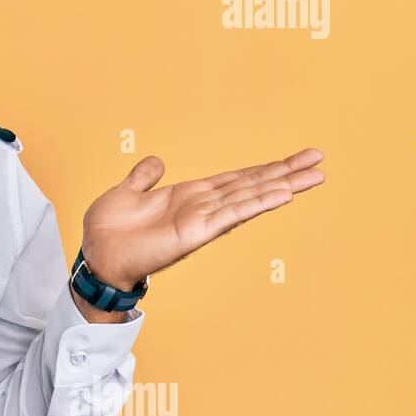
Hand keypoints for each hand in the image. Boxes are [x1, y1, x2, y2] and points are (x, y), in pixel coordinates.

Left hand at [79, 148, 326, 289]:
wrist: (96, 257)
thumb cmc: (109, 231)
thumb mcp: (126, 192)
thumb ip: (144, 177)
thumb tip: (157, 161)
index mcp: (188, 196)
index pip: (234, 179)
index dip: (263, 169)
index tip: (293, 159)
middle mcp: (202, 207)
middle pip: (252, 185)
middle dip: (285, 172)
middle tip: (319, 159)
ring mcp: (203, 220)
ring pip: (250, 197)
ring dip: (282, 185)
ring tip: (314, 175)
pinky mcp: (197, 232)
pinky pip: (233, 214)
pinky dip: (257, 203)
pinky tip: (282, 193)